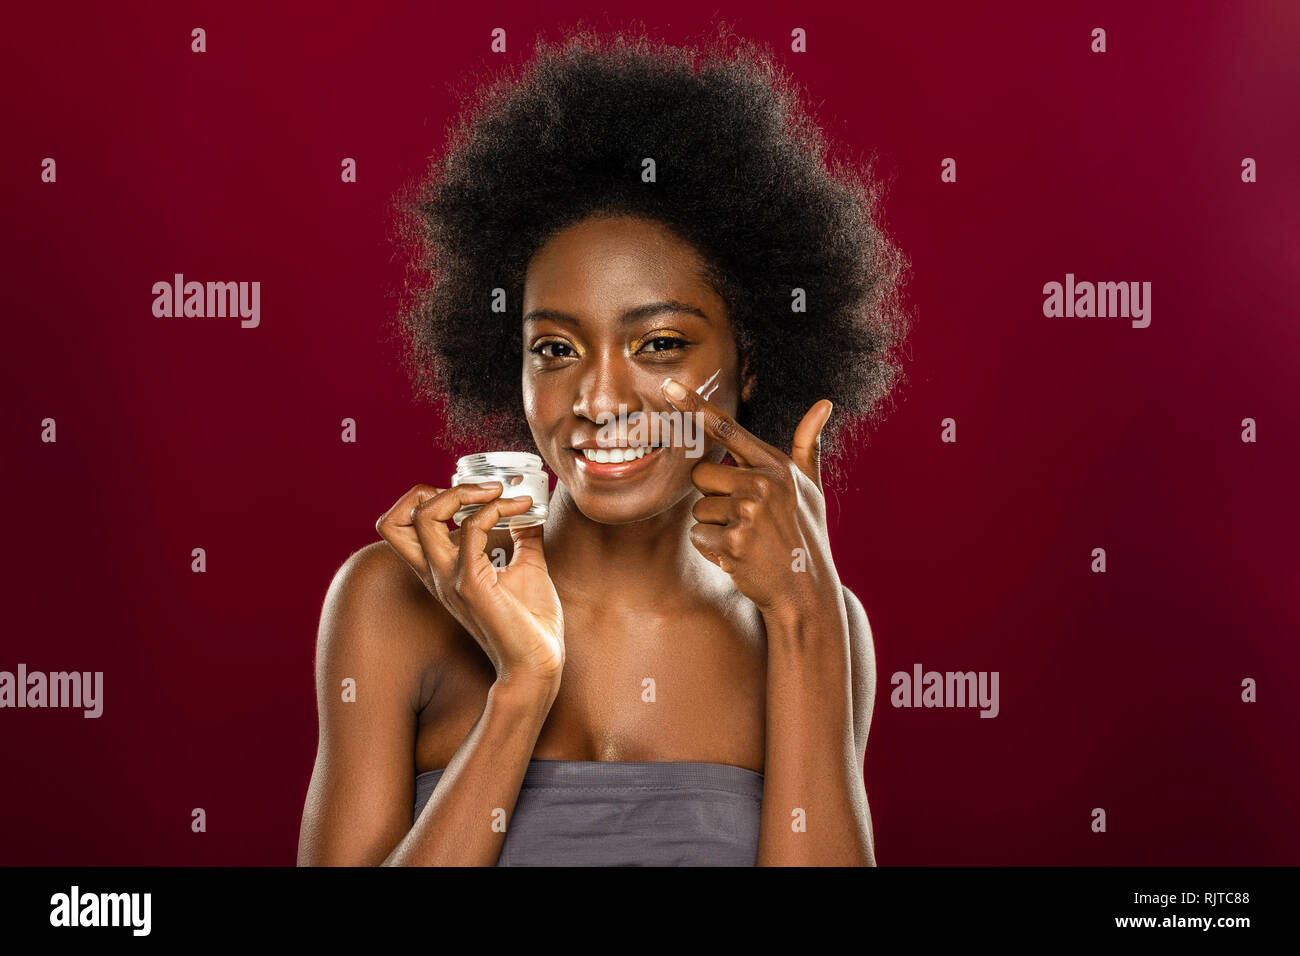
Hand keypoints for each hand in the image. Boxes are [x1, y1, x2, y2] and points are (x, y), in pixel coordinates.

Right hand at [376, 483, 563, 688]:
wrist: (539, 662)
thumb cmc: (531, 624)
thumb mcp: (526, 568)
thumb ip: (522, 536)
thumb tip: (530, 510)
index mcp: (441, 571)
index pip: (400, 526)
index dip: (425, 499)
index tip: (473, 494)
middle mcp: (436, 574)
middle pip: (393, 519)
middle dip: (427, 491)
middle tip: (478, 491)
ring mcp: (450, 579)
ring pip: (423, 516)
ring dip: (463, 492)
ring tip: (500, 493)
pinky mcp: (471, 584)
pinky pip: (472, 528)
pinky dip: (496, 509)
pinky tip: (521, 511)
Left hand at [661, 378, 840, 616]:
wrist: (807, 590)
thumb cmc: (805, 535)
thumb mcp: (811, 489)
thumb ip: (807, 446)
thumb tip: (823, 404)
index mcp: (776, 466)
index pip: (727, 429)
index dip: (694, 406)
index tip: (668, 386)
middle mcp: (763, 484)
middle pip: (700, 476)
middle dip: (713, 498)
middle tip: (744, 519)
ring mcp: (748, 514)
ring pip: (699, 510)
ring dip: (715, 528)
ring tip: (748, 540)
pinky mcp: (734, 542)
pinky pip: (699, 537)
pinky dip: (713, 550)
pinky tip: (741, 557)